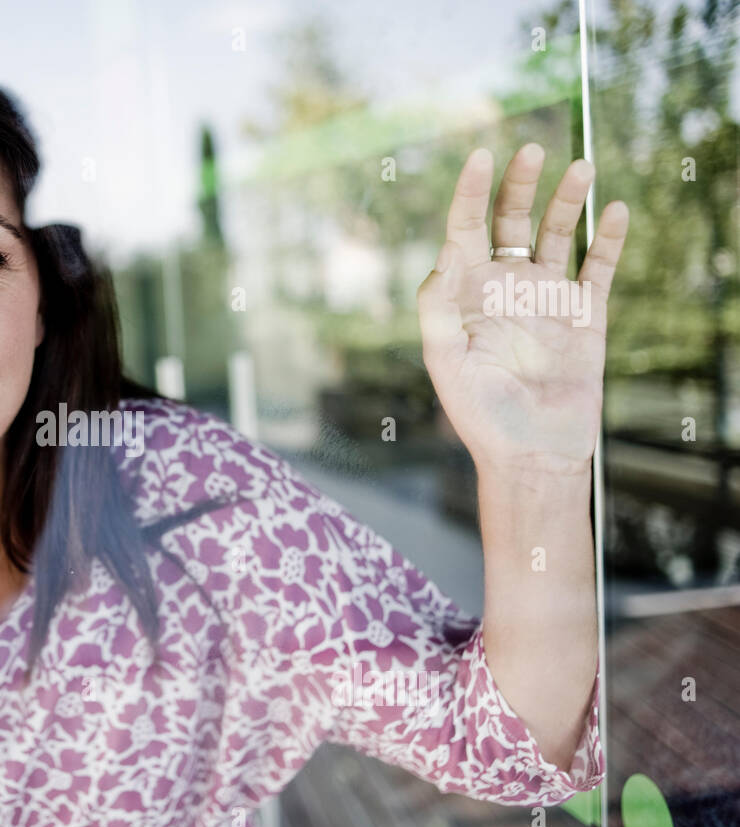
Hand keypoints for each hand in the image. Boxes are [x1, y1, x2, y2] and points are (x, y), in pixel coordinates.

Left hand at [417, 143, 629, 477]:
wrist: (532, 452)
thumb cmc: (480, 413)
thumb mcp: (446, 361)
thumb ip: (437, 310)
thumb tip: (442, 259)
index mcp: (466, 293)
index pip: (466, 229)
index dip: (471, 192)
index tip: (481, 156)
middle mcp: (505, 286)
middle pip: (510, 221)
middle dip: (519, 184)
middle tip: (530, 149)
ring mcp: (546, 296)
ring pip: (556, 233)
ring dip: (566, 199)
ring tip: (581, 167)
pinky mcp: (585, 312)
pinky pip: (598, 266)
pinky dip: (607, 237)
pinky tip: (614, 209)